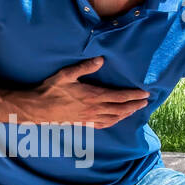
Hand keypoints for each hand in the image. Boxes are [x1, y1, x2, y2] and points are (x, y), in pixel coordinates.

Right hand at [16, 56, 148, 128]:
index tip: (145, 93)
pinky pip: (103, 125)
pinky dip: (114, 122)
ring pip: (114, 118)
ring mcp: (89, 118)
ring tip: (135, 109)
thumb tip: (101, 59)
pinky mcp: (83, 123)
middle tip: (146, 102)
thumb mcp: (66, 74)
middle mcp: (94, 109)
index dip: (134, 96)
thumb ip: (85, 67)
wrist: (38, 108)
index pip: (119, 97)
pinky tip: (117, 119)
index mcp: (92, 96)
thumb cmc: (51, 89)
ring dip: (127, 114)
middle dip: (135, 105)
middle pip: (120, 109)